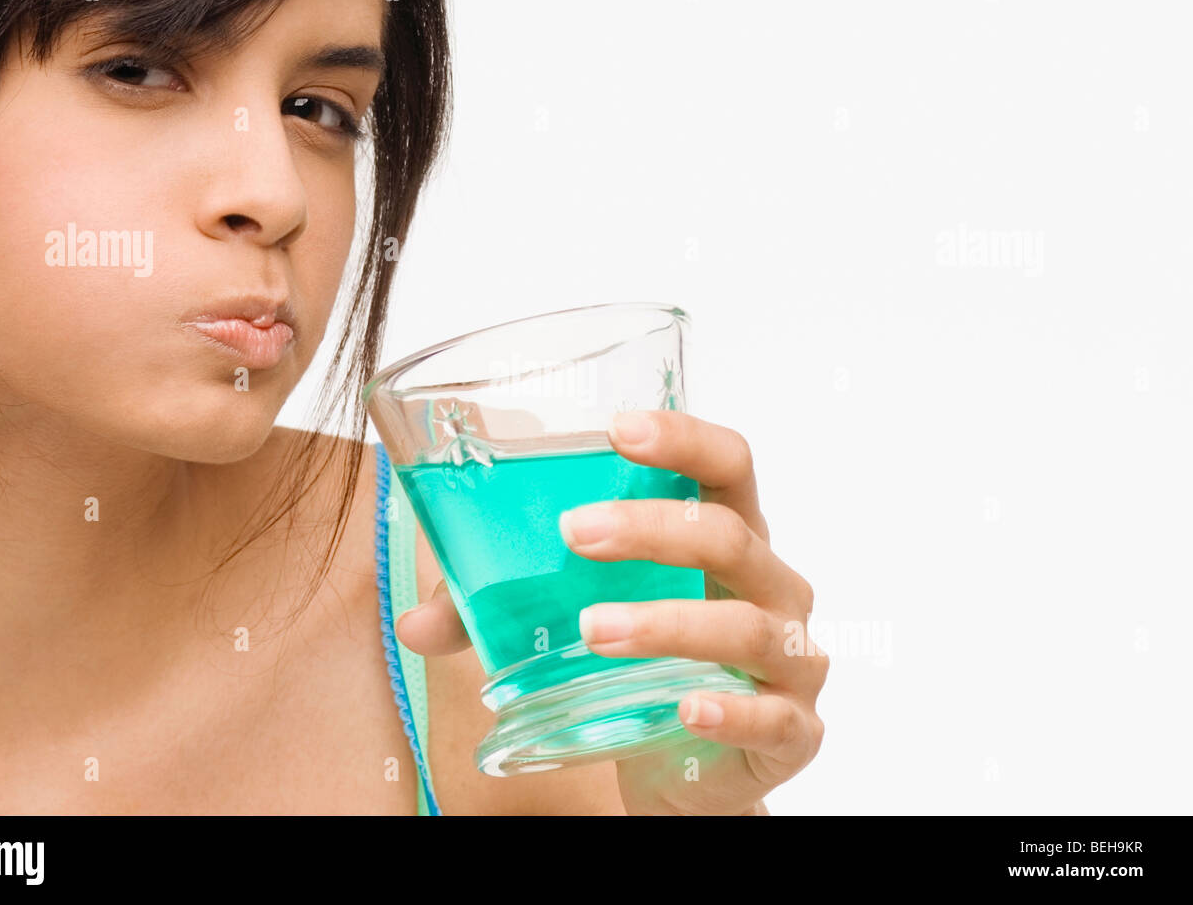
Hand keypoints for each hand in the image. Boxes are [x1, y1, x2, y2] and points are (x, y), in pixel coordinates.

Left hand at [394, 409, 827, 815]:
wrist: (691, 775)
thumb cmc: (644, 671)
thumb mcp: (576, 622)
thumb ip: (496, 614)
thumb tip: (414, 621)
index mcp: (727, 538)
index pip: (728, 464)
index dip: (684, 439)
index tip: (619, 429)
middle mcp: (770, 587)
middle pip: (729, 535)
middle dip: (652, 528)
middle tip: (575, 533)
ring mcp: (789, 659)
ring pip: (745, 626)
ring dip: (667, 623)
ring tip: (594, 631)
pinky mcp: (791, 731)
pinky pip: (771, 717)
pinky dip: (729, 711)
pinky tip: (685, 707)